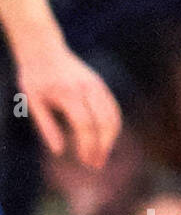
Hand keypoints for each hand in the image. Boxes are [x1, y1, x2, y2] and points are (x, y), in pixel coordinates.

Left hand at [16, 42, 122, 168]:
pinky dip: (113, 123)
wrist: (44, 49)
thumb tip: (59, 151)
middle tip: (97, 165)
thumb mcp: (32, 103)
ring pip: (112, 113)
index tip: (85, 162)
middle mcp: (87, 88)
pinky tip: (107, 137)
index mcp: (69, 94)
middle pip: (103, 121)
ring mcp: (96, 84)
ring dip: (110, 137)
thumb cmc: (34, 78)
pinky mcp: (99, 83)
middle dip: (102, 145)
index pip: (84, 125)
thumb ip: (46, 127)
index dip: (87, 146)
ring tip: (103, 155)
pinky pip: (112, 106)